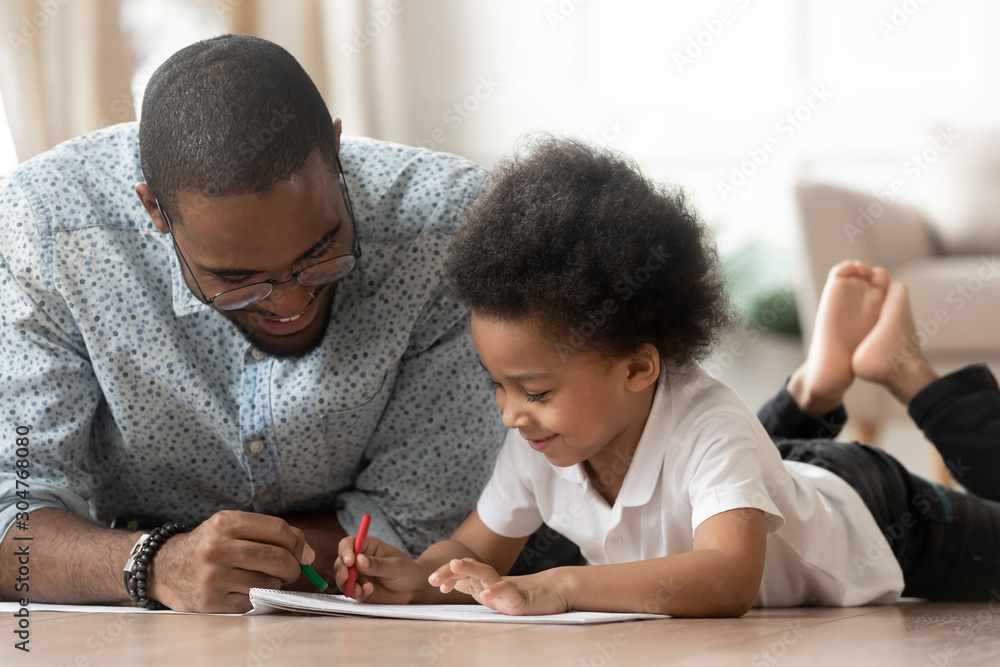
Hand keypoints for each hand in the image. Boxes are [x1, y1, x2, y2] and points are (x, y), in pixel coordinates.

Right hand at [149, 510, 313, 612]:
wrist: (163, 567)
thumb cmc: (208, 545)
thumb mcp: (232, 526)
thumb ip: (270, 533)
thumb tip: (308, 553)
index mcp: (225, 523)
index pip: (278, 530)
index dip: (298, 543)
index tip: (303, 553)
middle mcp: (217, 548)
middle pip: (278, 558)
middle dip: (293, 567)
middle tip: (291, 570)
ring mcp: (213, 576)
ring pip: (269, 583)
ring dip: (276, 584)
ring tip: (265, 578)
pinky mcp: (211, 601)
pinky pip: (252, 601)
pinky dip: (258, 597)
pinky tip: (247, 589)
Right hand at [335, 535, 425, 603]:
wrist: (413, 589)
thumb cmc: (406, 571)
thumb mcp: (395, 566)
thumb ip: (377, 564)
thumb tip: (359, 560)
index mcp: (368, 546)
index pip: (349, 544)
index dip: (345, 551)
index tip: (349, 561)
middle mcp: (359, 560)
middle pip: (341, 561)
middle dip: (341, 570)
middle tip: (346, 578)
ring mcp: (358, 575)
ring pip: (342, 578)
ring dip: (346, 584)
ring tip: (359, 589)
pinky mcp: (359, 590)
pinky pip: (351, 591)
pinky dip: (355, 592)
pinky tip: (368, 591)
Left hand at [428, 558, 568, 615]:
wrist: (558, 590)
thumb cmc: (527, 593)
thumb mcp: (496, 592)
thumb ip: (477, 587)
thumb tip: (457, 582)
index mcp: (487, 583)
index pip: (463, 574)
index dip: (448, 574)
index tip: (434, 583)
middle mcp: (494, 582)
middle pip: (469, 570)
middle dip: (449, 571)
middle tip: (432, 578)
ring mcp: (507, 588)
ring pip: (486, 574)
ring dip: (469, 568)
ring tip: (455, 565)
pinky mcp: (521, 597)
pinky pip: (507, 592)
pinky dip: (496, 591)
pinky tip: (486, 594)